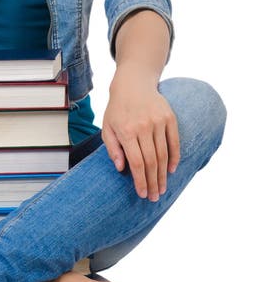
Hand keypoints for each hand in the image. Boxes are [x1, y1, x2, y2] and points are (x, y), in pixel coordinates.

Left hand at [101, 71, 179, 200]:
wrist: (133, 84)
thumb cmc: (117, 109)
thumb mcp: (107, 127)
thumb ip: (112, 148)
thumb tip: (121, 169)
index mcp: (126, 130)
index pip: (136, 162)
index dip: (140, 181)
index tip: (142, 194)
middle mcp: (143, 126)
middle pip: (151, 161)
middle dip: (153, 182)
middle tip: (155, 197)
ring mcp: (158, 121)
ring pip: (164, 154)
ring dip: (163, 174)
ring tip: (162, 188)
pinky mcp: (169, 117)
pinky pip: (174, 142)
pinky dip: (175, 157)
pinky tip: (172, 171)